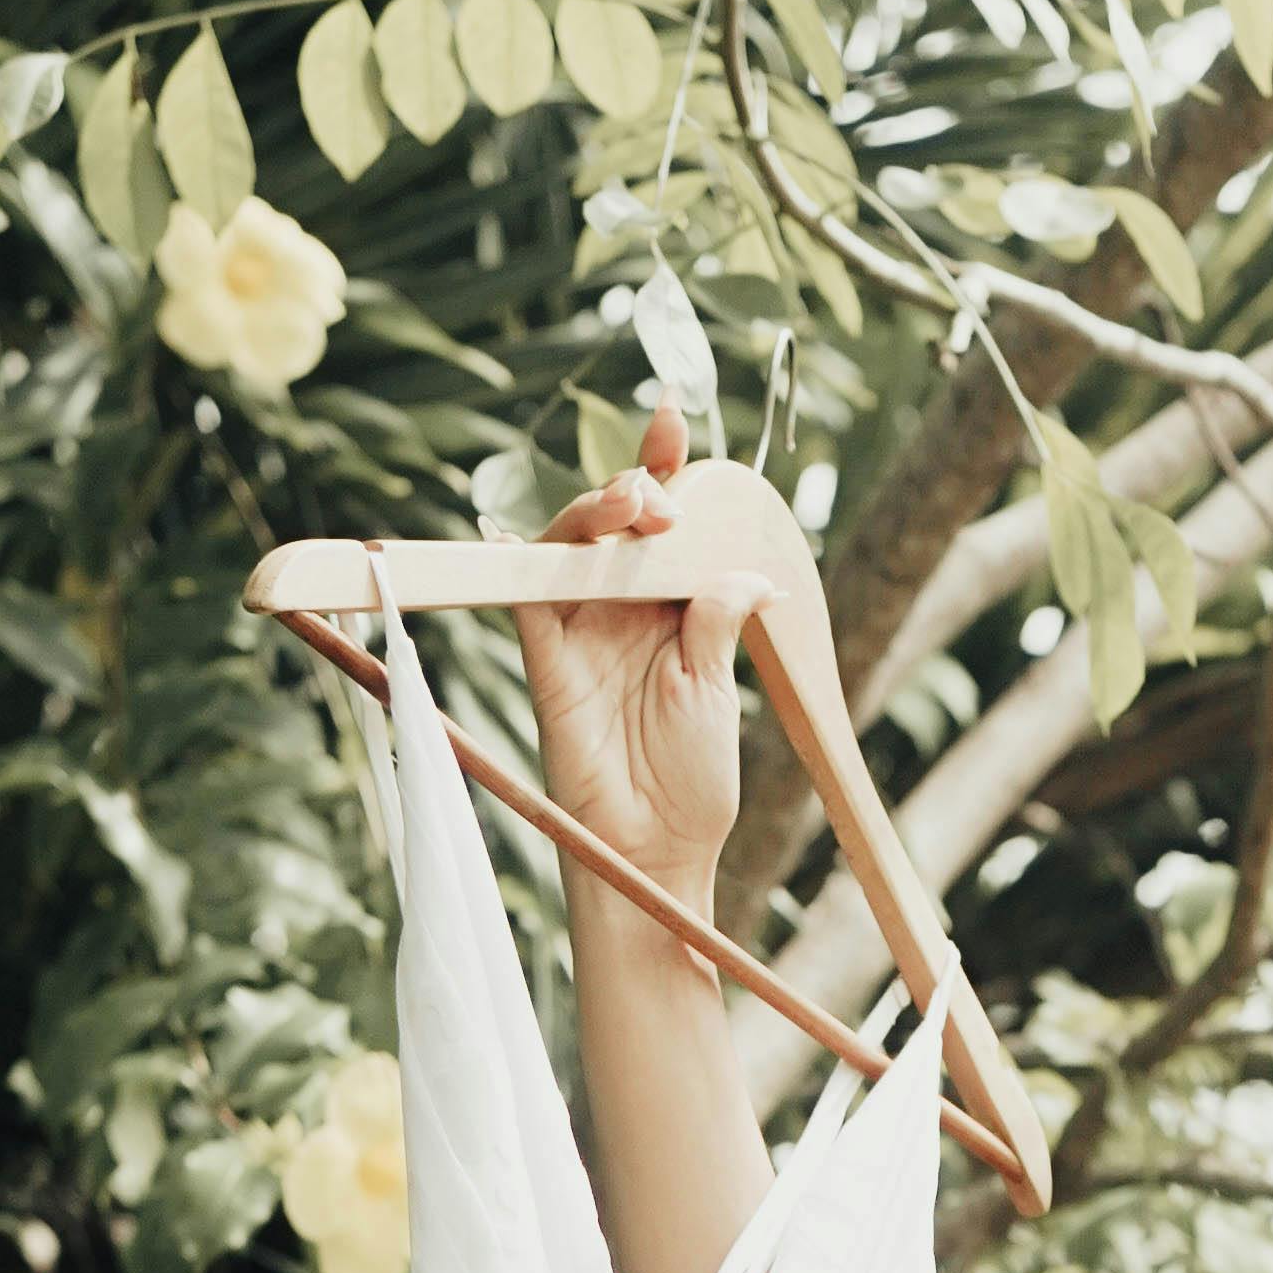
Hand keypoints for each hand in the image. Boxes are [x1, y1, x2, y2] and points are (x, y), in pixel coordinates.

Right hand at [511, 398, 741, 906]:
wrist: (655, 850)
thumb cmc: (692, 782)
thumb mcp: (717, 691)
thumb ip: (717, 622)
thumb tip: (746, 570)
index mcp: (672, 607)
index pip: (665, 524)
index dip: (665, 469)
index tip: (673, 423)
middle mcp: (621, 608)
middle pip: (613, 520)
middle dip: (634, 485)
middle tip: (661, 497)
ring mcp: (579, 628)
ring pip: (568, 542)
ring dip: (594, 511)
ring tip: (633, 506)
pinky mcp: (545, 656)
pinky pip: (526, 591)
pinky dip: (534, 557)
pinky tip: (563, 540)